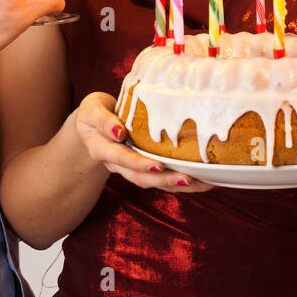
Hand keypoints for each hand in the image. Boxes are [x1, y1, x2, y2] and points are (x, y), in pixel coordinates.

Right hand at [72, 93, 211, 192]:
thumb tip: (119, 132)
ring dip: (178, 185)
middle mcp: (117, 165)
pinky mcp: (143, 168)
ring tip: (203, 183)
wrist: (93, 124)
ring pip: (154, 183)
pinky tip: (203, 181)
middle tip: (188, 178)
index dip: (139, 163)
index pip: (122, 159)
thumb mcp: (93, 110)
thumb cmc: (94, 113)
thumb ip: (104, 120)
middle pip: (141, 178)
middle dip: (165, 180)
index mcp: (103, 150)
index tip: (158, 164)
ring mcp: (131, 169)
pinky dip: (182, 182)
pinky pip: (162, 179)